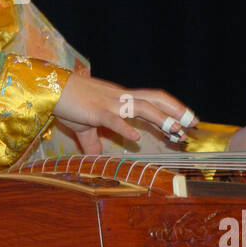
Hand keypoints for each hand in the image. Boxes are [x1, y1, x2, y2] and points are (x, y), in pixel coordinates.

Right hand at [55, 73, 196, 155]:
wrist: (51, 89)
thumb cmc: (68, 104)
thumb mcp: (85, 125)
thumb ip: (93, 142)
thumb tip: (96, 157)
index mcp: (121, 100)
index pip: (152, 101)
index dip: (171, 110)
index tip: (187, 122)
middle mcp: (121, 98)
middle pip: (155, 98)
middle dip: (176, 110)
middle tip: (194, 123)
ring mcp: (110, 103)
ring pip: (142, 107)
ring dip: (161, 118)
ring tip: (176, 130)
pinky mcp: (96, 111)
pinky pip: (114, 119)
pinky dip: (126, 128)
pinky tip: (136, 138)